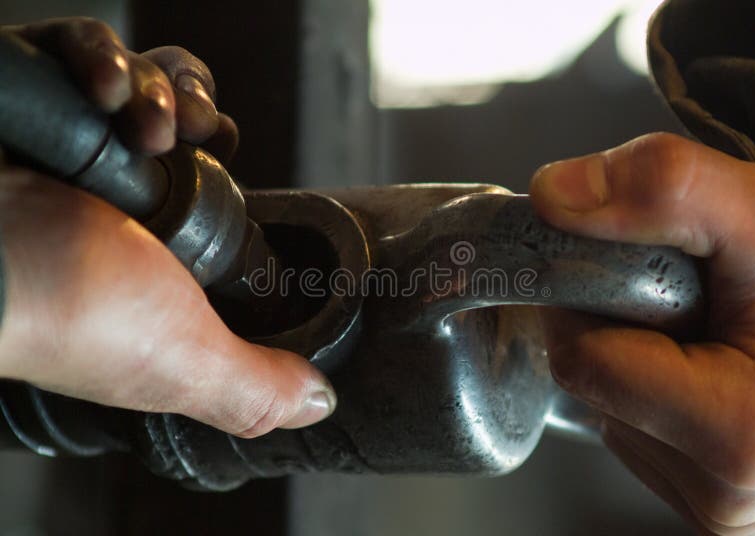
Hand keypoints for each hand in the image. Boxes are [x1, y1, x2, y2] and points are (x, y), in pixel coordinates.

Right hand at [0, 18, 334, 436]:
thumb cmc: (71, 318)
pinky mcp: (45, 102)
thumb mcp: (186, 363)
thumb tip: (318, 403)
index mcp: (162, 252)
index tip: (235, 162)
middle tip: (194, 131)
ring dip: (164, 87)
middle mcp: (122, 197)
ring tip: (148, 120)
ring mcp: (80, 148)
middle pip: (188, 119)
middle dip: (201, 111)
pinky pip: (86, 48)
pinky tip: (104, 92)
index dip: (236, 171)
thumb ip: (254, 386)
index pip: (220, 192)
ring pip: (150, 80)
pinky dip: (103, 57)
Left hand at [531, 133, 754, 534]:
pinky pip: (642, 433)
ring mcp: (724, 505)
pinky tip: (713, 364)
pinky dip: (659, 389)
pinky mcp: (718, 501)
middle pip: (593, 389)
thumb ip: (660, 191)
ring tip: (713, 330)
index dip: (588, 299)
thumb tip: (557, 197)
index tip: (627, 266)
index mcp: (747, 434)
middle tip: (687, 295)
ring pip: (614, 411)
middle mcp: (731, 494)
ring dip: (642, 357)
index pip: (580, 362)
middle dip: (621, 327)